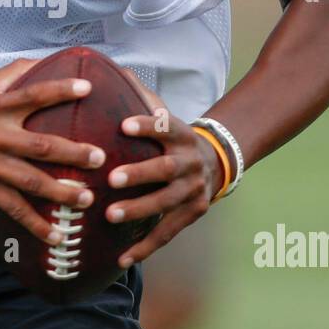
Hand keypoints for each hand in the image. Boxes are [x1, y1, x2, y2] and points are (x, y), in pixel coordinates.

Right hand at [0, 58, 106, 245]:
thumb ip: (12, 74)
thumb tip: (45, 60)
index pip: (32, 94)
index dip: (59, 90)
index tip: (88, 89)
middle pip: (39, 145)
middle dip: (72, 153)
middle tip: (99, 158)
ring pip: (29, 180)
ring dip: (60, 192)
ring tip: (86, 199)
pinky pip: (13, 207)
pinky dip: (34, 223)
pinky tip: (55, 234)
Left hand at [106, 70, 223, 267]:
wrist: (218, 161)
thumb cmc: (175, 139)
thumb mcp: (168, 117)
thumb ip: (142, 98)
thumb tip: (113, 71)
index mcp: (182, 134)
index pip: (166, 126)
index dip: (147, 124)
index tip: (123, 125)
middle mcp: (190, 162)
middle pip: (165, 169)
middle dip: (138, 174)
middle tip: (111, 178)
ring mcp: (193, 191)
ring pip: (166, 203)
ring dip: (138, 209)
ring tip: (110, 214)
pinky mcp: (192, 214)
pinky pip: (166, 233)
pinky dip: (144, 246)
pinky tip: (121, 257)